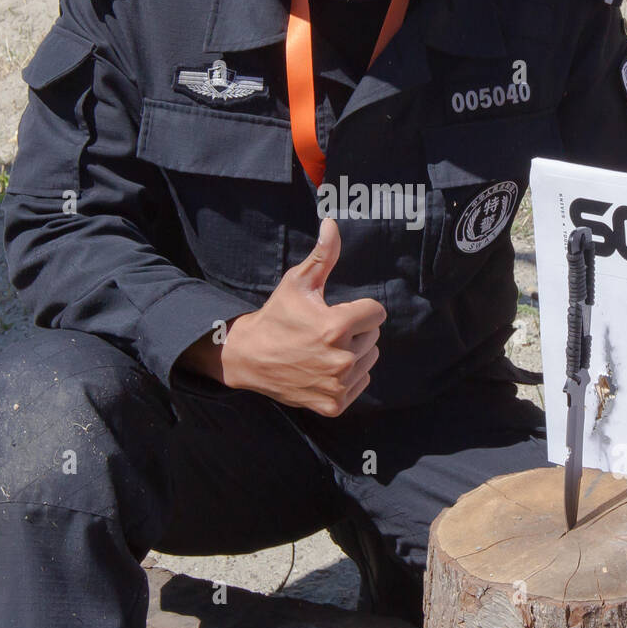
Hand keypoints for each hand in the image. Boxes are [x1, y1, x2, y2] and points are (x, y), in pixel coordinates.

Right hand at [220, 218, 386, 415]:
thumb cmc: (277, 316)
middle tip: (324, 332)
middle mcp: (341, 359)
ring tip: (324, 349)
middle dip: (354, 330)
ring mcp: (338, 385)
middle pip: (374, 336)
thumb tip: (332, 223)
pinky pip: (361, 383)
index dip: (357, 309)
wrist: (250, 357)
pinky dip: (348, 376)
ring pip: (369, 359)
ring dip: (354, 352)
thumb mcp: (297, 283)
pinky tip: (324, 368)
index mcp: (336, 327)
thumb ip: (322, 255)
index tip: (336, 311)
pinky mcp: (334, 404)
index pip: (376, 312)